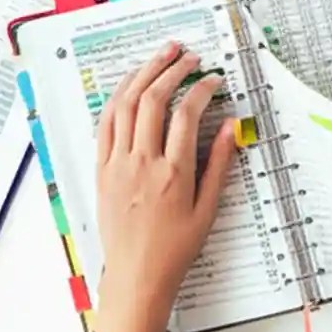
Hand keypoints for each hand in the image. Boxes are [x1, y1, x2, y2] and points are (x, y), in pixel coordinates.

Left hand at [93, 42, 235, 331]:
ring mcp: (117, 164)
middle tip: (187, 55)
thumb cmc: (175, 248)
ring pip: (126, 105)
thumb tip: (230, 127)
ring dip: (143, 74)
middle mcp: (141, 164)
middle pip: (154, 100)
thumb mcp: (208, 209)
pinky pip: (105, 124)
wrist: (136, 276)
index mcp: (173, 174)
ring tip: (159, 56)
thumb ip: (219, 164)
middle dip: (171, 69)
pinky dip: (117, 98)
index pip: (187, 114)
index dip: (202, 89)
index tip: (213, 79)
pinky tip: (130, 85)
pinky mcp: (101, 170)